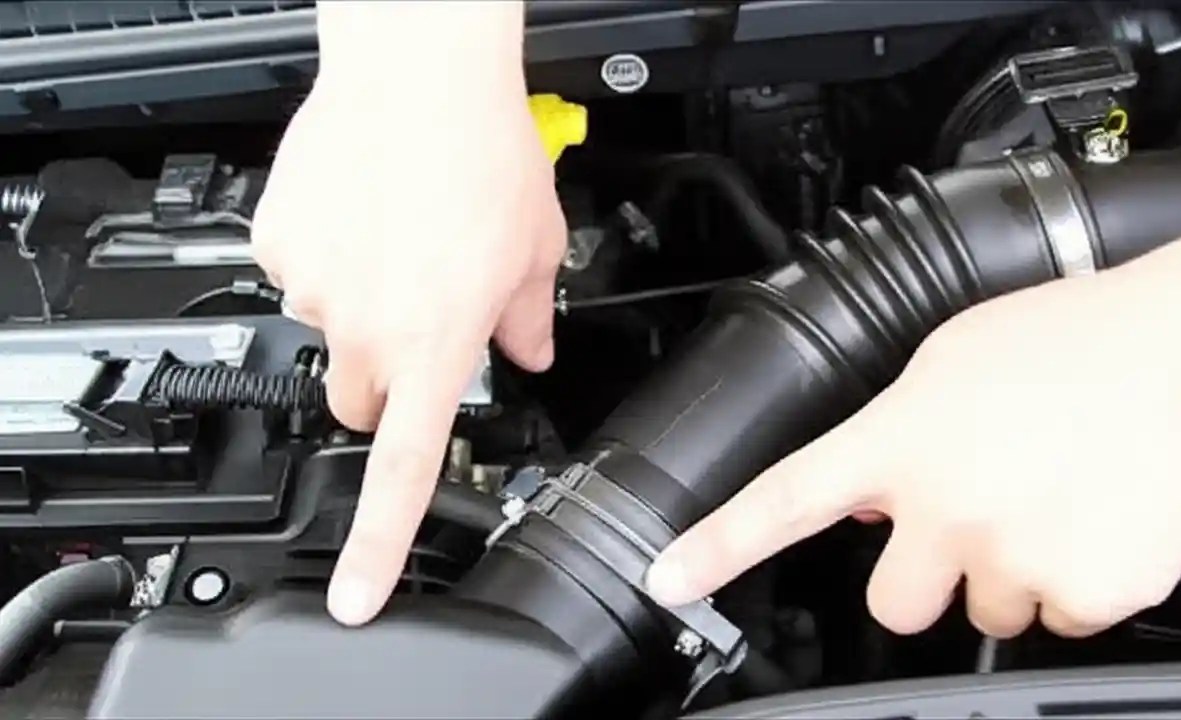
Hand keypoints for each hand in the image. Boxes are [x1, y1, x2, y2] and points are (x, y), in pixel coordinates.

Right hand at [252, 3, 564, 625]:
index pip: (401, 469)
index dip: (379, 542)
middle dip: (389, 383)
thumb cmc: (484, 152)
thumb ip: (529, 317)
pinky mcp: (278, 243)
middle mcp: (366, 328)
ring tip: (402, 248)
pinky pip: (300, 276)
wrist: (417, 72)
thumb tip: (531, 348)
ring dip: (363, 313)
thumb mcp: (535, 248)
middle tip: (424, 326)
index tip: (359, 592)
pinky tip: (367, 219)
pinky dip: (331, 261)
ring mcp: (313, 287)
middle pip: (362, 402)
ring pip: (333, 333)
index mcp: (434, 344)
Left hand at [646, 246, 1180, 637]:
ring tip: (1048, 498)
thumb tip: (868, 499)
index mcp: (899, 442)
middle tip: (969, 521)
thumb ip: (893, 434)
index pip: (784, 504)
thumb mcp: (946, 365)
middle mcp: (946, 508)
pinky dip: (1070, 583)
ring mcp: (1015, 557)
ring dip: (1002, 572)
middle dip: (922, 575)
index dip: (716, 549)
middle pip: (894, 604)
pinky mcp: (1086, 593)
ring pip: (983, 611)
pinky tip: (1088, 518)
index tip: (669, 578)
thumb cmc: (1067, 341)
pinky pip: (1058, 616)